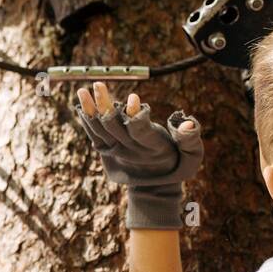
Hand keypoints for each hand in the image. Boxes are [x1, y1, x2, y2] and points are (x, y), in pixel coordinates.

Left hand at [74, 81, 202, 229]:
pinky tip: (81, 104)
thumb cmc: (177, 163)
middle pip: (114, 127)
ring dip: (90, 110)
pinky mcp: (106, 150)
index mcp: (152, 147)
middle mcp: (131, 150)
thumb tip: (188, 122)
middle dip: (105, 105)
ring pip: (99, 130)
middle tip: (98, 84)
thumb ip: (191, 138)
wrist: (154, 187)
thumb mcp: (191, 156)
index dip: (135, 115)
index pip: (139, 131)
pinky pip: (93, 135)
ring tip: (82, 91)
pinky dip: (86, 120)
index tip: (133, 97)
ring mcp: (116, 151)